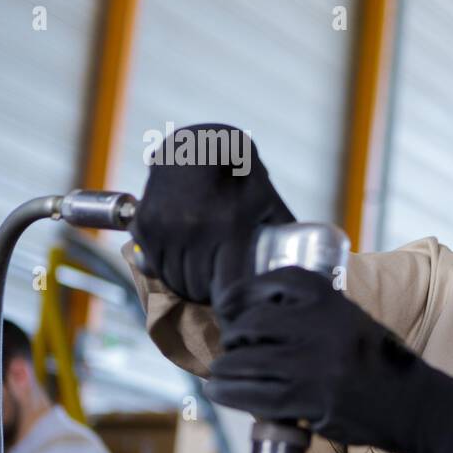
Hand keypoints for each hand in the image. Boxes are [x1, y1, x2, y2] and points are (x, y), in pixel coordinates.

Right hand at [129, 123, 294, 304]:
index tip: (240, 305)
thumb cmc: (241, 178)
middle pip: (200, 288)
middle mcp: (195, 230)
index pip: (230, 286)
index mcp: (230, 226)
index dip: (235, 301)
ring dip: (187, 288)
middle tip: (220, 294)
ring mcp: (166, 229)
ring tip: (201, 284)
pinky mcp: (145, 226)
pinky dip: (165, 273)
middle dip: (210, 296)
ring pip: (175, 281)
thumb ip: (285, 232)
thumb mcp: (269, 202)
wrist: (197, 146)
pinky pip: (153, 266)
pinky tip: (180, 269)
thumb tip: (308, 266)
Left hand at [205, 267, 452, 452]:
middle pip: (250, 323)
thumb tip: (256, 309)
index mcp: (332, 299)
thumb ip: (313, 310)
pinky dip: (229, 393)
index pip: (270, 282)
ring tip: (222, 375)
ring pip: (244, 361)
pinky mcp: (309, 399)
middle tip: (233, 348)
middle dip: (233, 337)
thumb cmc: (378, 361)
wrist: (414, 403)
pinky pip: (253, 394)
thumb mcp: (350, 319)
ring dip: (224, 369)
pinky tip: (221, 392)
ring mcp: (314, 364)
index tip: (227, 305)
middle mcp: (321, 326)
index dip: (240, 294)